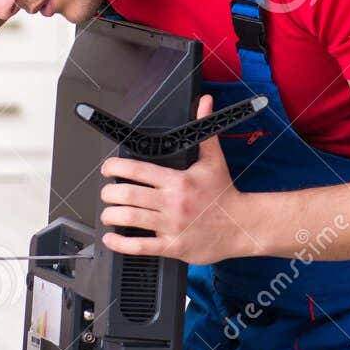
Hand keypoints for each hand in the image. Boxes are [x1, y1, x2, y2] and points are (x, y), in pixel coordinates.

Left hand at [100, 94, 251, 265]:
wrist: (241, 226)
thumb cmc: (223, 194)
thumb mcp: (213, 159)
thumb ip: (204, 130)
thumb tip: (204, 102)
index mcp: (178, 180)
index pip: (137, 170)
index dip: (114, 167)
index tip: (107, 168)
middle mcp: (172, 203)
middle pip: (127, 195)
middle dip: (108, 193)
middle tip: (107, 192)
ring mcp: (171, 226)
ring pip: (129, 219)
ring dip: (111, 215)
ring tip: (109, 212)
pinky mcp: (172, 246)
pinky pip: (140, 247)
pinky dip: (120, 244)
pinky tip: (111, 238)